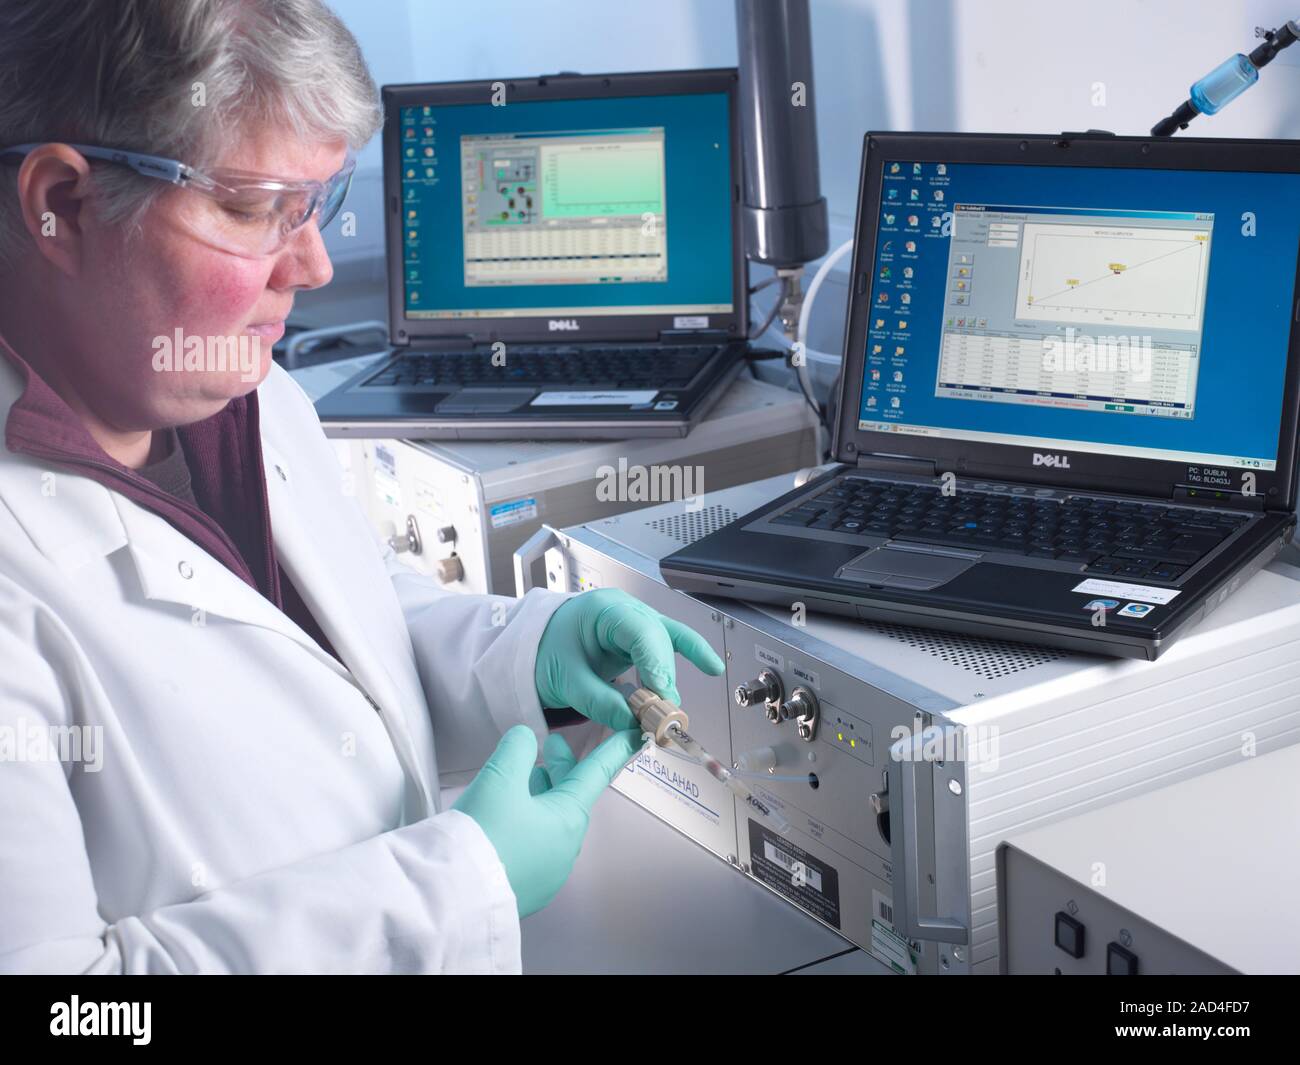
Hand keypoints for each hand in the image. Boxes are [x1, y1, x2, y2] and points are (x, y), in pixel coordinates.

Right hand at [453, 725, 643, 915]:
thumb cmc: (483, 835)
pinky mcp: (529, 889)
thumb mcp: (498, 779)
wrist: (453, 898)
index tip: (635, 736)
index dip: (614, 749)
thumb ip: (517, 749)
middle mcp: (567, 847)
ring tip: (529, 776)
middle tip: (552, 744)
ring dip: (544, 796)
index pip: (598, 773)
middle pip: (571, 798)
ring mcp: (550, 872)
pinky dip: (530, 824)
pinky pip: (537, 847)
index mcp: (569, 818)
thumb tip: (525, 739)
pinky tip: (510, 817)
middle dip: (562, 769)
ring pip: (553, 823)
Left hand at [535, 588, 724, 729]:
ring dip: (668, 678)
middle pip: (657, 640)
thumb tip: (632, 723)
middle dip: (663, 678)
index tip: (660, 697)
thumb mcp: (564, 680)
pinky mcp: (641, 636)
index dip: (655, 664)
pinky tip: (711, 666)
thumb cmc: (546, 651)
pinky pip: (671, 641)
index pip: (639, 632)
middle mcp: (624, 609)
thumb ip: (599, 702)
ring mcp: (635, 620)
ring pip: (667, 644)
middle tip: (661, 715)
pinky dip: (690, 654)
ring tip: (664, 710)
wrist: (536, 644)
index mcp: (601, 609)